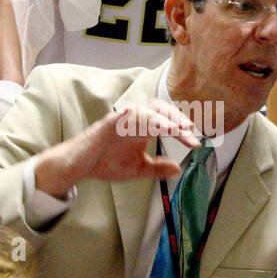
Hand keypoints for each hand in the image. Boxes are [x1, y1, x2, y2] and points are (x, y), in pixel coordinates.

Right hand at [34, 99, 199, 197]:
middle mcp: (135, 119)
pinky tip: (156, 129)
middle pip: (161, 108)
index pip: (167, 122)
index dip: (182, 130)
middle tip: (190, 133)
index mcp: (143, 127)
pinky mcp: (111, 122)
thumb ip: (157, 167)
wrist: (80, 166)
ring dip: (165, 119)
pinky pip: (131, 116)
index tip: (196, 144)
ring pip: (148, 110)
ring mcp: (123, 118)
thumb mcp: (138, 168)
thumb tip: (178, 168)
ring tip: (178, 129)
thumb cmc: (106, 163)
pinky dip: (145, 120)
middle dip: (177, 119)